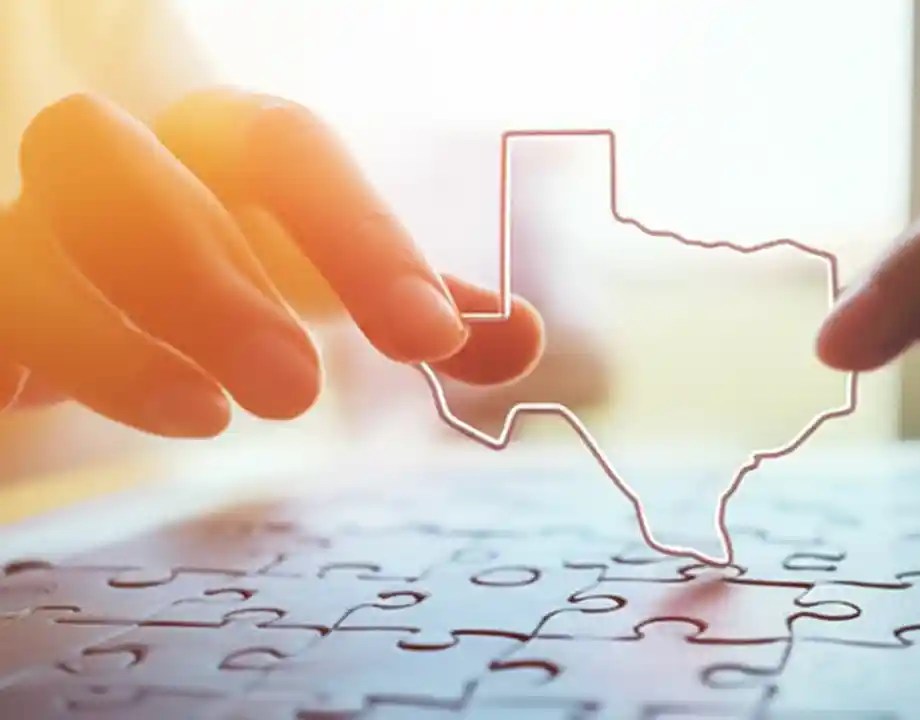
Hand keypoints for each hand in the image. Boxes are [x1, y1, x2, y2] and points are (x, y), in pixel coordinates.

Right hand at [0, 90, 542, 436]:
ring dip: (112, 338)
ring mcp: (32, 227)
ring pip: (30, 245)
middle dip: (210, 280)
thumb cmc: (236, 261)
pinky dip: (10, 353)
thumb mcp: (330, 276)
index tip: (432, 340)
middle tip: (296, 390)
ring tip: (204, 419)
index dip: (361, 237)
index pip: (287, 151)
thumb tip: (518, 336)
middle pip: (127, 171)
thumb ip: (417, 300)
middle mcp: (120, 167)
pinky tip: (29, 404)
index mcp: (219, 146)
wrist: (106, 263)